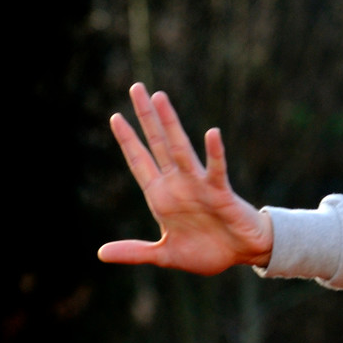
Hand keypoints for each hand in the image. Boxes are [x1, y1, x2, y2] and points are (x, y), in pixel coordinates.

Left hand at [100, 83, 273, 274]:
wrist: (240, 254)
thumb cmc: (207, 251)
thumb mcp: (164, 255)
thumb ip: (135, 251)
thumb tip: (101, 254)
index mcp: (161, 197)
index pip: (140, 162)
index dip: (128, 141)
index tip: (115, 117)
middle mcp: (178, 184)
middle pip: (157, 144)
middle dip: (146, 117)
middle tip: (136, 87)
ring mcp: (198, 185)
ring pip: (180, 149)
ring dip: (170, 123)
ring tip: (160, 97)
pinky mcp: (220, 192)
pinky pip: (216, 170)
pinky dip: (215, 153)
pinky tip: (211, 133)